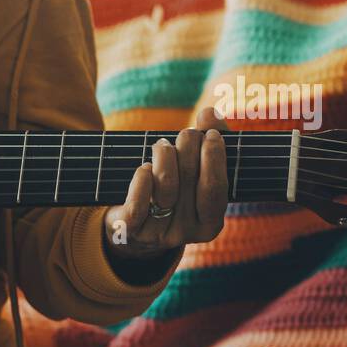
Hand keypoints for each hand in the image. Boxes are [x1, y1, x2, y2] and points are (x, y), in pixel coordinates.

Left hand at [104, 108, 228, 258]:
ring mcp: (158, 234)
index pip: (215, 189)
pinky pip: (138, 206)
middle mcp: (186, 233)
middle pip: (189, 183)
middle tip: (187, 133)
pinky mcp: (131, 231)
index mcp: (210, 223)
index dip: (214, 159)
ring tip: (163, 145)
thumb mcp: (194, 172)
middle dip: (189, 150)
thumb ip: (210, 142)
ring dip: (165, 158)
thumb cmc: (173, 191)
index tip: (210, 133)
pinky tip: (144, 168)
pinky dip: (142, 182)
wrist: (132, 227)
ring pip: (165, 190)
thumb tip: (210, 112)